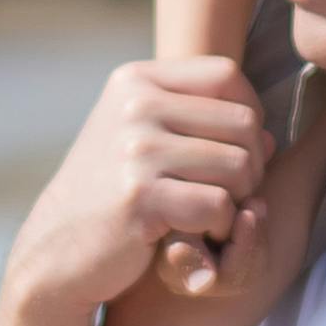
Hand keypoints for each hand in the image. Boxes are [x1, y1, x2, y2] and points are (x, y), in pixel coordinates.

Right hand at [4, 57, 270, 321]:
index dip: (249, 112)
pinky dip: (220, 228)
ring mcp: (136, 150)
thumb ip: (204, 130)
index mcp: (134, 81)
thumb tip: (270, 138)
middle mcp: (135, 106)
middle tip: (226, 195)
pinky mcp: (141, 198)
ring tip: (210, 216)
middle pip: (243, 122)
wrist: (55, 252)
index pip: (226, 74)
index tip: (233, 149)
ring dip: (238, 201)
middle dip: (250, 165)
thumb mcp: (145, 145)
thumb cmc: (110, 196)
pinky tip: (198, 236)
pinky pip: (221, 205)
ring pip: (239, 166)